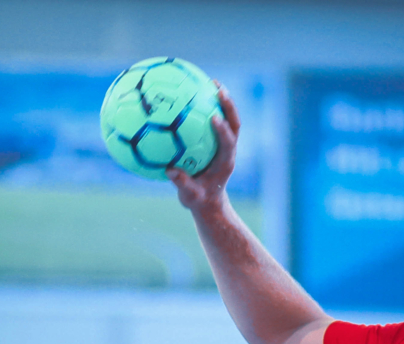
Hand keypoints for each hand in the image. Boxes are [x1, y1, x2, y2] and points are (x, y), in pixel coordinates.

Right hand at [167, 84, 238, 211]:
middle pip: (234, 124)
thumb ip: (182, 185)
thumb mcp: (190, 197)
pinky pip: (213, 120)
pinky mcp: (216, 141)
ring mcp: (224, 145)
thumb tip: (169, 171)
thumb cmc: (199, 200)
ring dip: (222, 100)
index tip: (215, 118)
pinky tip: (194, 92)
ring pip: (228, 119)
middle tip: (218, 89)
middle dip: (229, 107)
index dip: (223, 131)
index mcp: (225, 163)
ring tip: (211, 81)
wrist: (208, 201)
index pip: (228, 144)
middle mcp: (228, 151)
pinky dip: (208, 106)